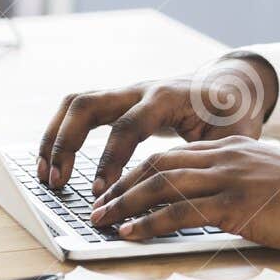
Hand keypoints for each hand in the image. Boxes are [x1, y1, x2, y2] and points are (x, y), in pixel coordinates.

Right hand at [35, 53, 278, 193]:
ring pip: (76, 103)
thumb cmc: (232, 116)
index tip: (101, 192)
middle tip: (57, 182)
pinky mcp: (117, 103)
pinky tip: (54, 166)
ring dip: (54, 138)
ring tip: (47, 176)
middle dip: (66, 143)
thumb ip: (206, 158)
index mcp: (168, 98)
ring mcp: (125, 94)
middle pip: (88, 104)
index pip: (129, 126)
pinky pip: (79, 112)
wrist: (231, 88)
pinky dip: (60, 135)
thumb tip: (181, 190)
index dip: (111, 160)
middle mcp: (140, 90)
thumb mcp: (231, 136)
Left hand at [91, 137, 279, 250]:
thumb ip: (242, 178)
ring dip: (125, 204)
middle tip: (98, 207)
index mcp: (233, 148)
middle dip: (122, 186)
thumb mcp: (271, 174)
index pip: (173, 155)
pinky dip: (149, 223)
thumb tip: (218, 200)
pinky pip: (180, 212)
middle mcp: (226, 157)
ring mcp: (229, 179)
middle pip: (158, 165)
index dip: (139, 173)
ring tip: (102, 221)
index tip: (118, 190)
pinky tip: (131, 235)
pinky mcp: (236, 205)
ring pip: (161, 184)